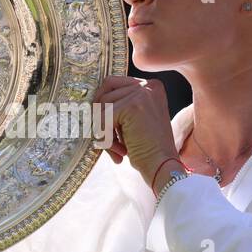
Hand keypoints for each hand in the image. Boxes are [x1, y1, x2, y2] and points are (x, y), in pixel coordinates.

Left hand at [93, 76, 180, 193]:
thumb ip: (118, 106)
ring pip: (102, 106)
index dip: (103, 107)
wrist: (162, 167)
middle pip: (105, 93)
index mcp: (151, 86)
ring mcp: (142, 93)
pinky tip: (120, 151)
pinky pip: (103, 118)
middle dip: (101, 119)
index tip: (106, 129)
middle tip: (109, 141)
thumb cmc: (147, 149)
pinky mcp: (133, 105)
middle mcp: (148, 85)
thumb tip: (89, 103)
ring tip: (118, 148)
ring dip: (103, 131)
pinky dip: (105, 137)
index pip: (112, 84)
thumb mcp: (133, 120)